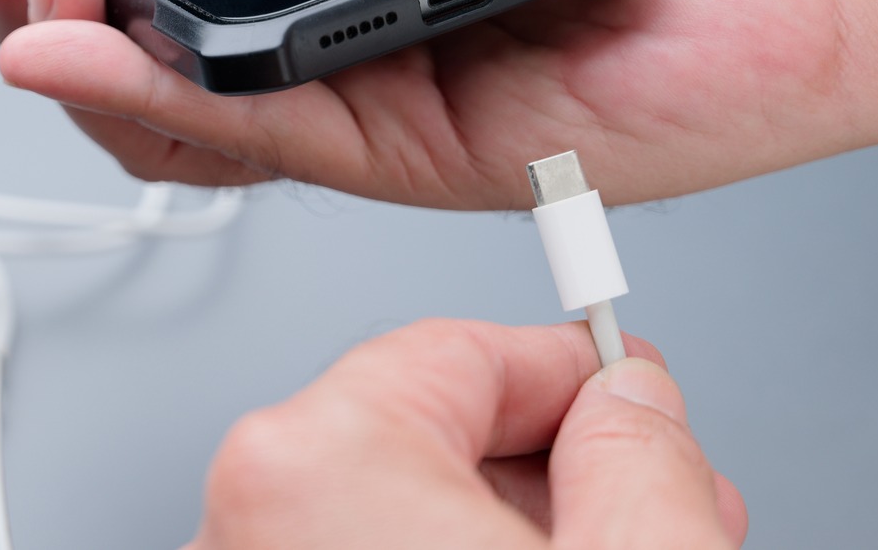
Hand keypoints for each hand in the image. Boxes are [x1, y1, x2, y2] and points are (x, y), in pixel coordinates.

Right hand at [0, 0, 877, 208]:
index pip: (192, 5)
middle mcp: (357, 64)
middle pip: (163, 78)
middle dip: (52, 20)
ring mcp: (380, 117)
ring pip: (187, 127)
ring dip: (77, 66)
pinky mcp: (413, 156)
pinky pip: (258, 140)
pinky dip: (151, 99)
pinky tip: (74, 55)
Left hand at [185, 320, 746, 548]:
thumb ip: (636, 457)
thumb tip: (632, 403)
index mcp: (311, 463)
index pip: (455, 348)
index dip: (569, 372)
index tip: (627, 393)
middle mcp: (241, 515)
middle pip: (411, 429)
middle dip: (539, 459)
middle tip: (635, 492)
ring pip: (380, 504)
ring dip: (488, 519)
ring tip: (588, 546)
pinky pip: (343, 547)